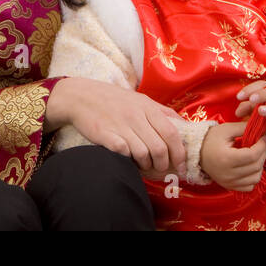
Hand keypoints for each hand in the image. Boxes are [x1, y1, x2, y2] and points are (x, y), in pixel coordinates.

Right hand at [49, 77, 186, 178]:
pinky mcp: (105, 135)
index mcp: (148, 107)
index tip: (182, 165)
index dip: (180, 152)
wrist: (81, 96)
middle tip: (161, 169)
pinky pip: (123, 153)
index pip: (172, 132)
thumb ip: (162, 112)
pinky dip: (129, 161)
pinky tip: (128, 161)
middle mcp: (136, 116)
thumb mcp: (141, 100)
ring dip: (146, 165)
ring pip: (142, 153)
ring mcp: (120, 125)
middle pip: (159, 147)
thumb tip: (183, 125)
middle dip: (163, 164)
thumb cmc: (115, 100)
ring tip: (144, 166)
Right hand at [199, 122, 265, 191]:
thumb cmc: (211, 139)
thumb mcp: (226, 129)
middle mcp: (228, 174)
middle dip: (262, 154)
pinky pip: (249, 187)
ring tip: (254, 156)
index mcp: (227, 158)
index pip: (253, 155)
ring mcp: (228, 183)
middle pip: (256, 166)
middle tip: (260, 145)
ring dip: (259, 166)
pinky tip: (249, 167)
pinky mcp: (229, 187)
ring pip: (255, 178)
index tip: (261, 138)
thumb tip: (261, 130)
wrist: (196, 153)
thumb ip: (244, 128)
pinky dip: (253, 177)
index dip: (262, 146)